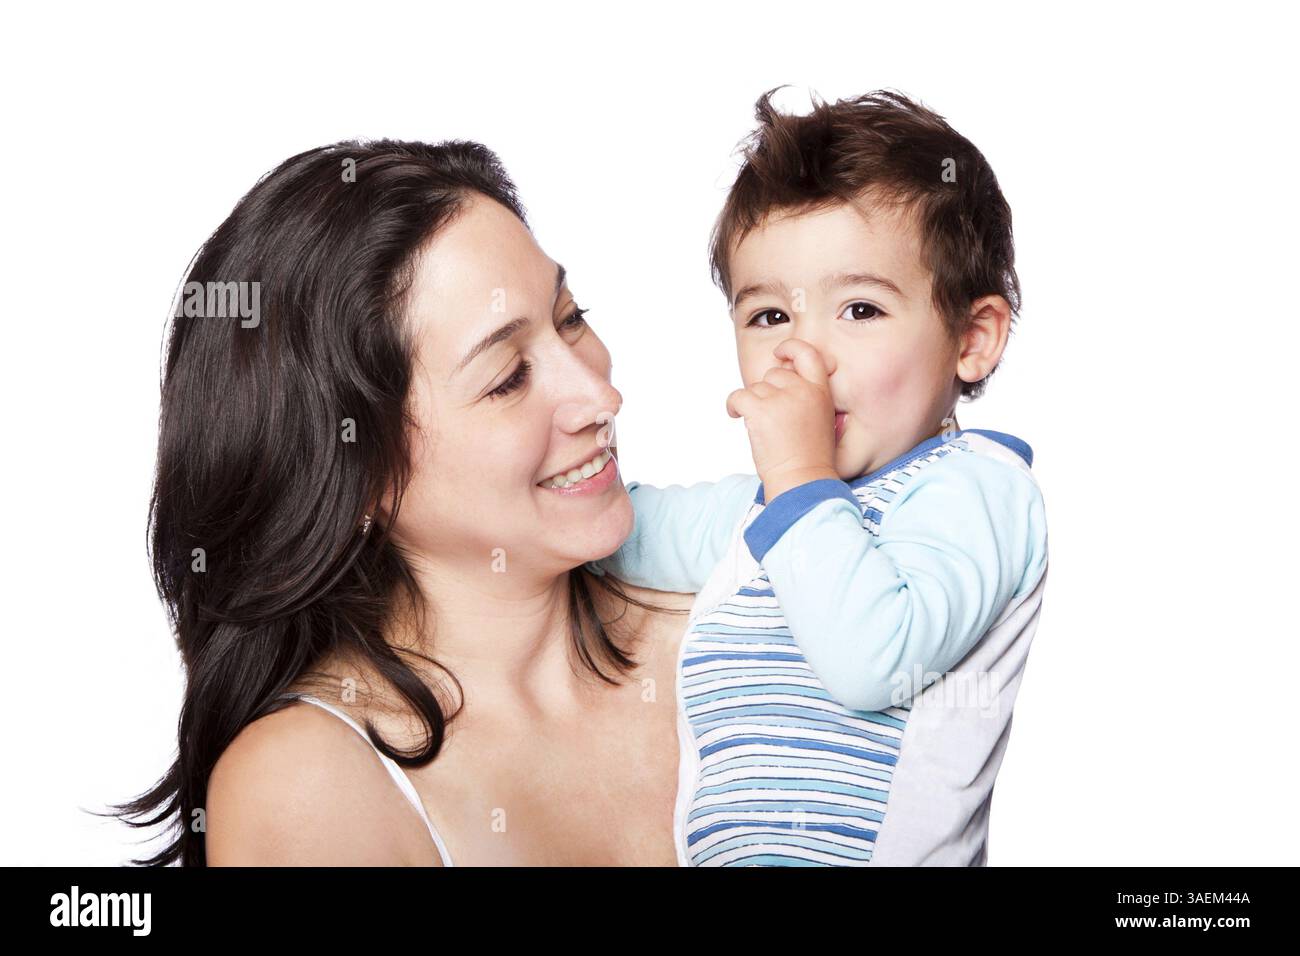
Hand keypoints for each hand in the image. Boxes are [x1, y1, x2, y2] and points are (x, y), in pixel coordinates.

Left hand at [726, 339, 838, 500]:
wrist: (802, 481)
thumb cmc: (809, 460)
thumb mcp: (819, 422)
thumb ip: (805, 399)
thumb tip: (777, 385)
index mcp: (821, 393)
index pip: (809, 354)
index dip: (791, 348)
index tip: (780, 352)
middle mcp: (802, 391)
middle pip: (775, 374)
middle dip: (768, 391)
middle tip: (769, 416)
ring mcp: (781, 399)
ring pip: (756, 387)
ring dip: (752, 403)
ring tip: (759, 427)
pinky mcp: (760, 410)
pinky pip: (738, 396)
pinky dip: (733, 405)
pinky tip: (736, 416)